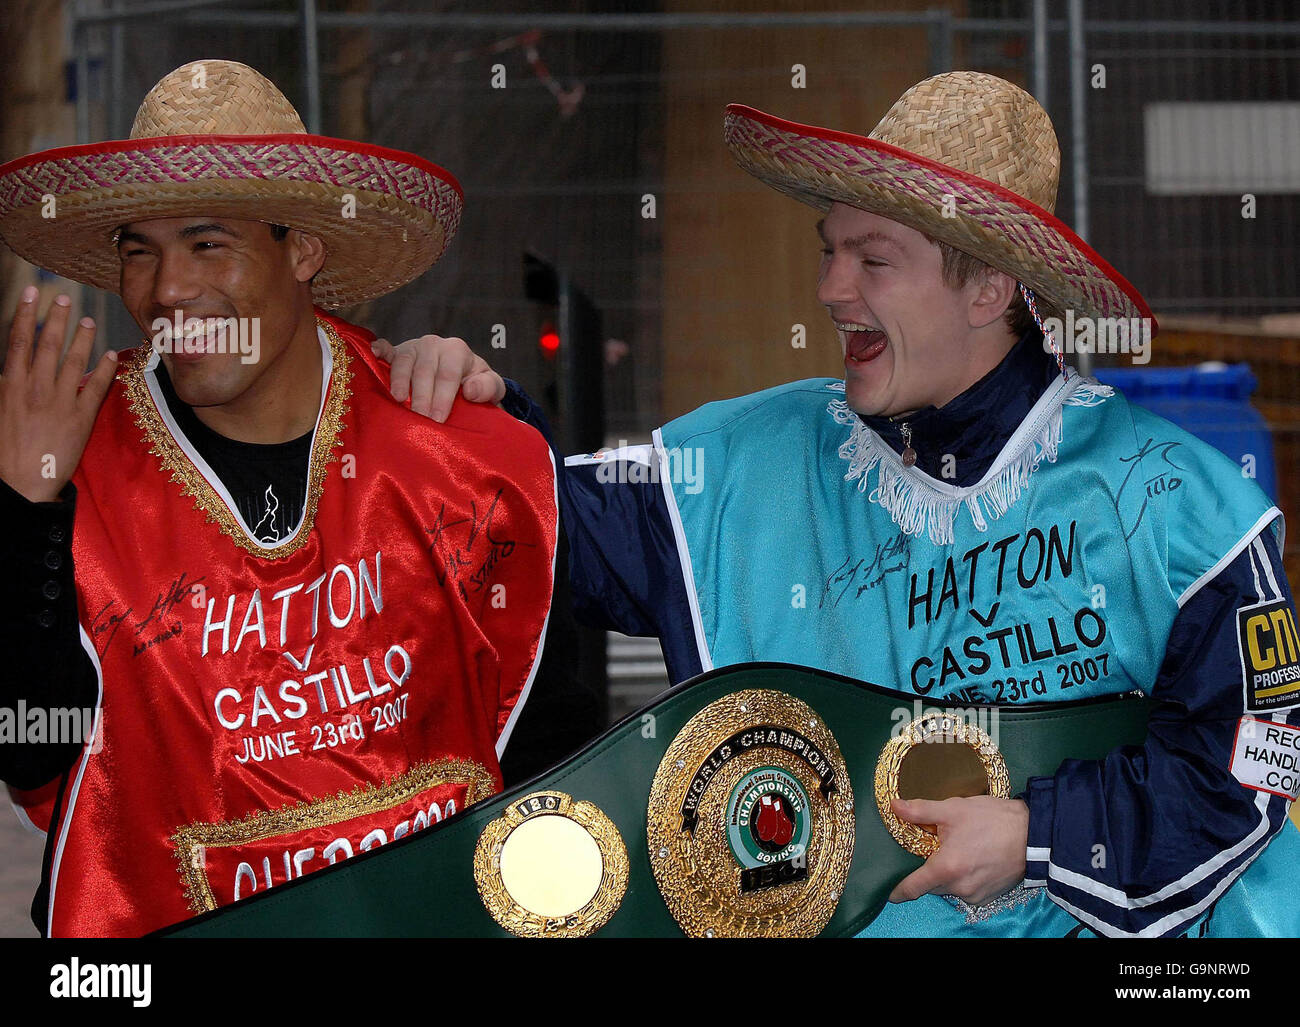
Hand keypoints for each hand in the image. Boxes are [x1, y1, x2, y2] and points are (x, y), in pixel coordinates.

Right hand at [0, 288, 116, 502]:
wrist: (21, 483)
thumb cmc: (3, 450)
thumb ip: (3, 385)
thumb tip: (8, 366)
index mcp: (10, 385)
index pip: (19, 341)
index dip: (26, 314)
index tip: (33, 293)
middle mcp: (35, 389)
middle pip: (47, 345)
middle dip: (56, 319)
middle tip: (64, 298)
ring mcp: (60, 402)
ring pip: (74, 362)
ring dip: (82, 339)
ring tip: (88, 320)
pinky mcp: (81, 419)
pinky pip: (96, 388)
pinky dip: (106, 370)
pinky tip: (112, 354)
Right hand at [371, 334, 504, 422]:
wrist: (463, 378)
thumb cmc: (476, 385)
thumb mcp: (492, 387)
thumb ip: (488, 388)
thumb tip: (469, 390)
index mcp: (456, 350)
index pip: (448, 375)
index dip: (442, 397)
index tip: (437, 419)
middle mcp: (433, 345)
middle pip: (424, 371)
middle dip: (421, 397)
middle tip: (419, 419)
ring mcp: (413, 347)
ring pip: (403, 362)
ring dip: (399, 381)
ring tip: (397, 400)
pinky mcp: (396, 353)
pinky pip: (386, 350)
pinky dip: (378, 351)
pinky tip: (372, 355)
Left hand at [888, 796, 1028, 906]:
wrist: (1034, 835)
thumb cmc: (993, 820)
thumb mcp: (953, 809)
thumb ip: (920, 811)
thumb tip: (895, 806)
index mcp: (946, 868)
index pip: (911, 888)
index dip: (897, 889)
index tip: (888, 888)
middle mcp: (959, 888)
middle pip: (930, 885)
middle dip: (927, 870)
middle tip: (931, 849)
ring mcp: (975, 895)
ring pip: (948, 887)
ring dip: (947, 873)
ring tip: (956, 849)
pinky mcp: (988, 896)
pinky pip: (965, 890)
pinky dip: (963, 878)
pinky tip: (971, 858)